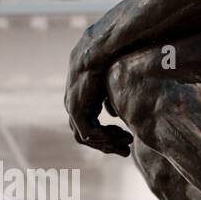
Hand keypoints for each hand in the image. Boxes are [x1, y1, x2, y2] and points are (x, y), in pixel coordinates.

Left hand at [65, 37, 130, 157]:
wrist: (100, 49)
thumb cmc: (109, 61)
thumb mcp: (110, 85)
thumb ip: (108, 101)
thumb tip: (112, 114)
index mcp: (81, 101)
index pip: (91, 128)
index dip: (108, 138)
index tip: (127, 140)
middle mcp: (73, 106)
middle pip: (87, 136)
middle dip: (108, 145)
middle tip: (127, 150)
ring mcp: (72, 108)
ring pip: (86, 138)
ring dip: (107, 143)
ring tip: (127, 143)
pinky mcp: (76, 109)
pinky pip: (87, 133)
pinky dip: (103, 138)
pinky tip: (121, 135)